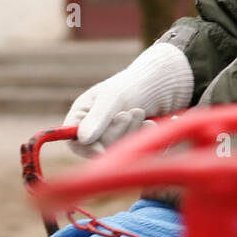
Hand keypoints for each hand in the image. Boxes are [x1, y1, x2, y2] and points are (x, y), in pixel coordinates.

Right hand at [64, 43, 193, 158]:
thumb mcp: (113, 97)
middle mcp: (95, 129)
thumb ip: (98, 117)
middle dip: (116, 132)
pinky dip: (142, 138)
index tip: (101, 150)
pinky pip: (135, 151)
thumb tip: (83, 140)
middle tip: (129, 114)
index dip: (86, 148)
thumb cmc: (132, 86)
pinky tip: (150, 123)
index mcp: (82, 115)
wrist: (161, 85)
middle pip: (98, 148)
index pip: (74, 140)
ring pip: (118, 150)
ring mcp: (114, 138)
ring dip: (131, 132)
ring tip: (140, 112)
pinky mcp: (131, 144)